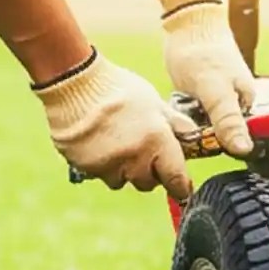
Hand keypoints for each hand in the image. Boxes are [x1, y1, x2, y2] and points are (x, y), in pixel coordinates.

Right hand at [34, 48, 196, 200]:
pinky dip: (100, 163)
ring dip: (122, 170)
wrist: (74, 83)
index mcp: (157, 142)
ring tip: (115, 142)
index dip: (180, 186)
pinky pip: (97, 174)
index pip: (176, 180)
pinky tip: (96, 141)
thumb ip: (175, 124)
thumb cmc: (118, 89)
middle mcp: (135, 160)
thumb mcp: (154, 102)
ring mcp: (109, 166)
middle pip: (148, 183)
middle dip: (148, 172)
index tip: (180, 186)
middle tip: (141, 150)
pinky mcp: (86, 167)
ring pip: (121, 181)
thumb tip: (194, 138)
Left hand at [162, 1, 255, 156]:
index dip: (217, 145)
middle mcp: (236, 103)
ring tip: (178, 120)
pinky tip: (177, 110)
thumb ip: (228, 120)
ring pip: (205, 125)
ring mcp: (219, 99)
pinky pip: (195, 114)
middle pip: (219, 134)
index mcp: (247, 103)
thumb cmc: (203, 53)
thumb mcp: (216, 90)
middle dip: (202, 136)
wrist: (188, 23)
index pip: (236, 139)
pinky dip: (186, 115)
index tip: (197, 142)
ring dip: (191, 127)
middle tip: (183, 128)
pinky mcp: (203, 94)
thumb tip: (244, 150)